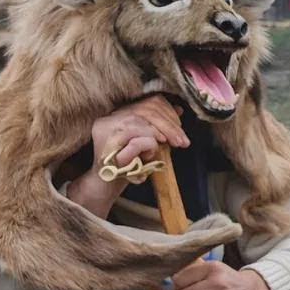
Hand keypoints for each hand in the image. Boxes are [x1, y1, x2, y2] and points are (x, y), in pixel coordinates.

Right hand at [66, 95, 188, 217]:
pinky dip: (149, 145)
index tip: (180, 128)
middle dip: (170, 124)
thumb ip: (159, 125)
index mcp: (117, 114)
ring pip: (142, 120)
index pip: (147, 102)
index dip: (168, 112)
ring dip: (162, 133)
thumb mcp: (147, 141)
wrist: (106, 187)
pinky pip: (136, 137)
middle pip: (147, 109)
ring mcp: (106, 129)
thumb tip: (179, 109)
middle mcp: (109, 118)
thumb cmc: (127, 165)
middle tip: (183, 141)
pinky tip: (151, 154)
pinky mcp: (107, 143)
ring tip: (170, 146)